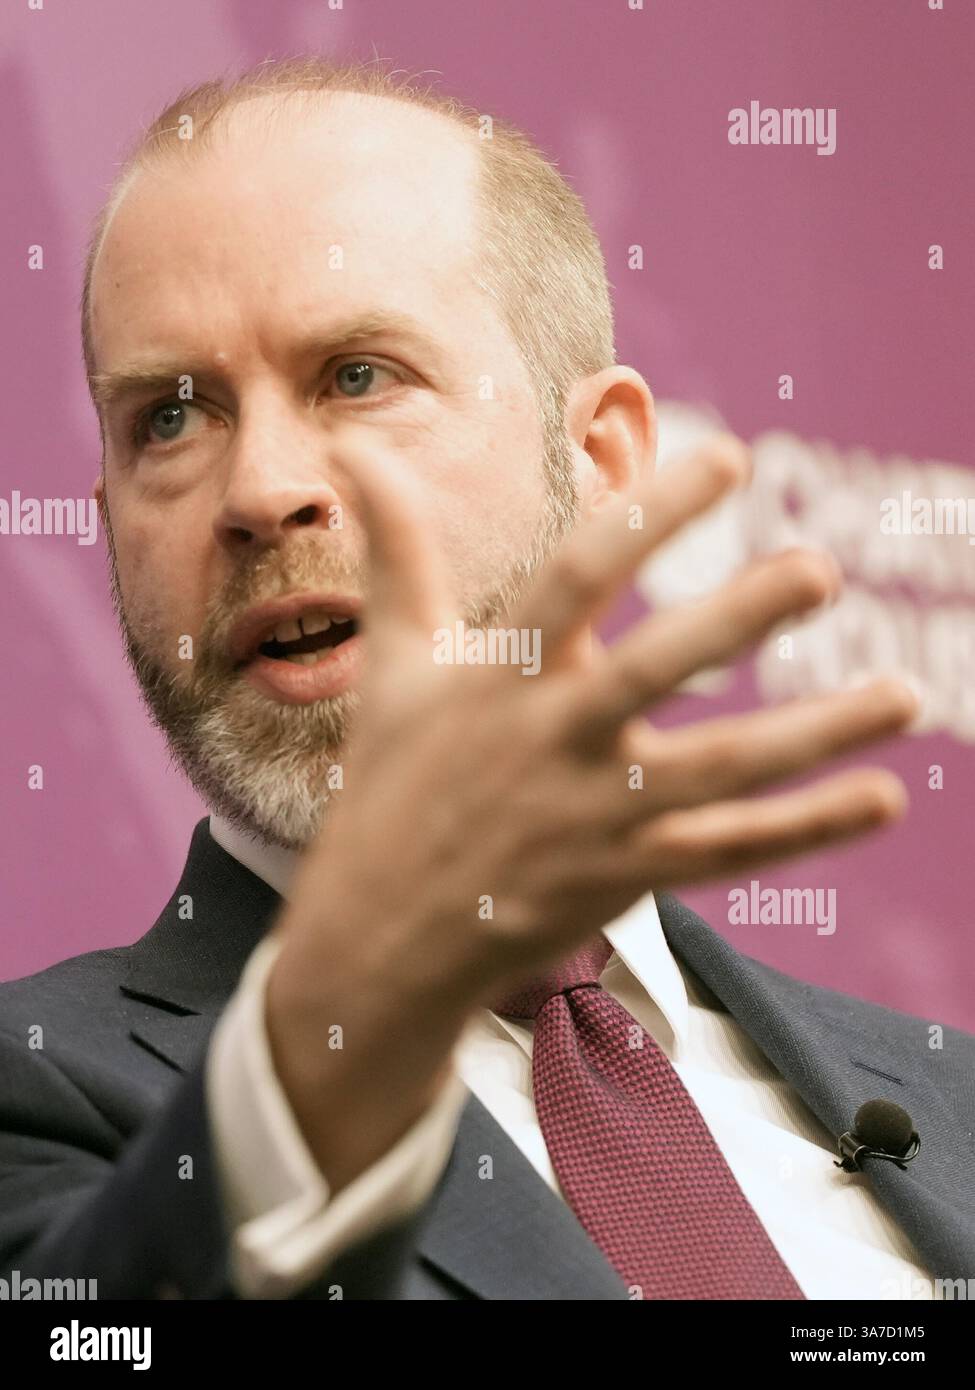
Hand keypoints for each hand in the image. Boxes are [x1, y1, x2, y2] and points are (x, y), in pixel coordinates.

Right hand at [265, 429, 915, 1188]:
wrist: (381, 936)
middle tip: (820, 571)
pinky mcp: (627, 876)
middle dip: (738, 619)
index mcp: (499, 677)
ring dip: (816, 733)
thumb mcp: (395, 666)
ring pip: (721, 771)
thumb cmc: (393, 785)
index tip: (729, 460)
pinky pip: (729, 851)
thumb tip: (359, 453)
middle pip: (656, 673)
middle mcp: (552, 743)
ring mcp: (595, 817)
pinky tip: (882, 798)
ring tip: (906, 693)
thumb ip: (399, 554)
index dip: (650, 516)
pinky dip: (806, 828)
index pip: (578, 577)